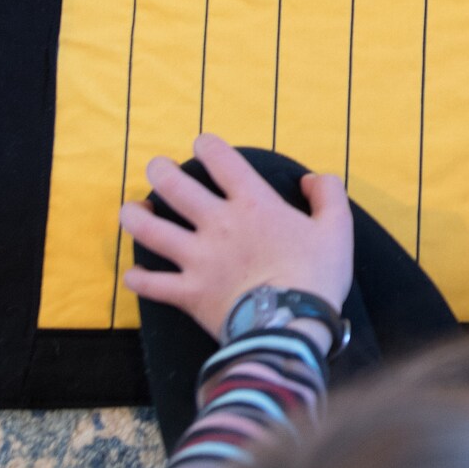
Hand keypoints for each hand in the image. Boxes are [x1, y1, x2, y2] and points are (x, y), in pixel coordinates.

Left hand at [119, 134, 352, 339]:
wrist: (290, 323)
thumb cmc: (316, 274)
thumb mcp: (337, 227)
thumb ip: (328, 194)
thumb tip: (311, 179)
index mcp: (253, 203)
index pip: (222, 161)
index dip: (207, 146)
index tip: (201, 144)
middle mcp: (217, 224)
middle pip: (175, 187)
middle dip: (160, 171)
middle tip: (157, 167)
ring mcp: (197, 259)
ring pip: (150, 230)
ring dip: (135, 216)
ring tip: (131, 209)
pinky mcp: (187, 292)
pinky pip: (152, 284)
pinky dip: (138, 278)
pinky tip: (133, 274)